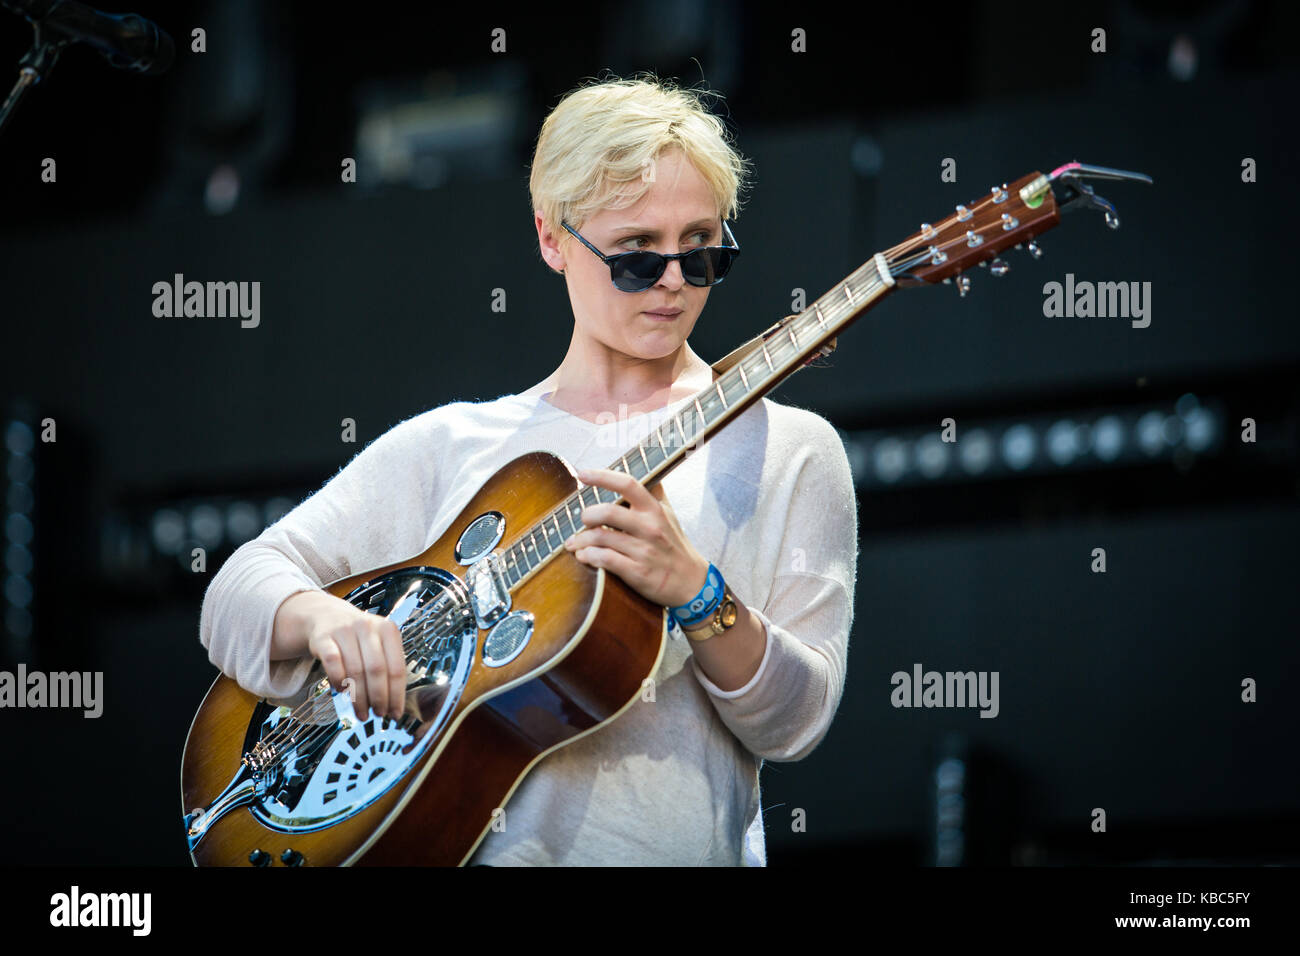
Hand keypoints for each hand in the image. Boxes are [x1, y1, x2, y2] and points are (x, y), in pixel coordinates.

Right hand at [272, 590, 406, 720]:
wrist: (327, 617)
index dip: (396, 695)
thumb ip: (388, 668)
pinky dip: (339, 681)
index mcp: (388, 630)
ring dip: (359, 698)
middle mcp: (367, 627)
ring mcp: (344, 630)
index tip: (395, 714)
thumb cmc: (359, 639)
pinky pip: (333, 664)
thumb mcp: (379, 644)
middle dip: (379, 698)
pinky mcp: (323, 638)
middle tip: (378, 715)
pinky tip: (342, 692)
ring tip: (362, 713)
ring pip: (355, 670)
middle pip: (377, 670)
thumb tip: (395, 706)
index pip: (397, 668)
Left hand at [563, 467, 709, 608]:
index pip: (628, 484)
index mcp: (654, 510)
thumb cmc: (674, 546)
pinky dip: (588, 556)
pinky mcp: (637, 572)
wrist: (691, 583)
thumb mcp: (669, 515)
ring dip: (581, 539)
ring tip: (574, 542)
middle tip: (583, 520)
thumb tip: (647, 472)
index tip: (582, 474)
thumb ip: (655, 493)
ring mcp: (643, 551)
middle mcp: (649, 528)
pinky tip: (584, 556)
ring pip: (600, 538)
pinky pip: (604, 559)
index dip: (602, 476)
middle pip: (608, 512)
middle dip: (587, 515)